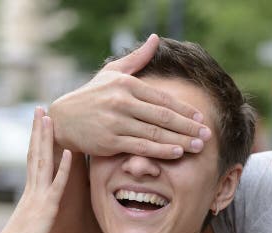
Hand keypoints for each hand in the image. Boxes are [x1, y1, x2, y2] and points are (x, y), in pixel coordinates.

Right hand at [0, 107, 71, 232]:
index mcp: (28, 194)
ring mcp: (38, 198)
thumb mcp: (28, 228)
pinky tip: (71, 153)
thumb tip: (36, 216)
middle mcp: (32, 191)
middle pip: (35, 154)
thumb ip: (33, 217)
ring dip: (48, 139)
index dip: (36, 141)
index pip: (32, 161)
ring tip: (51, 118)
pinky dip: (64, 168)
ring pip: (44, 162)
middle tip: (41, 108)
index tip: (39, 123)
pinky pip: (57, 185)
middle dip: (39, 131)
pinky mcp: (47, 210)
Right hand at [49, 34, 211, 159]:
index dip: (185, 109)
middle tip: (207, 134)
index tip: (202, 117)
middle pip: (163, 116)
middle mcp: (122, 102)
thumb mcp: (112, 73)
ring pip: (155, 133)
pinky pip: (141, 147)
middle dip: (189, 126)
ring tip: (198, 146)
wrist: (63, 119)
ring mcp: (116, 122)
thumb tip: (156, 38)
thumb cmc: (92, 96)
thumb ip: (137, 58)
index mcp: (126, 85)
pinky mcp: (109, 141)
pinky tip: (177, 154)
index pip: (162, 98)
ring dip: (180, 141)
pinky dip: (161, 150)